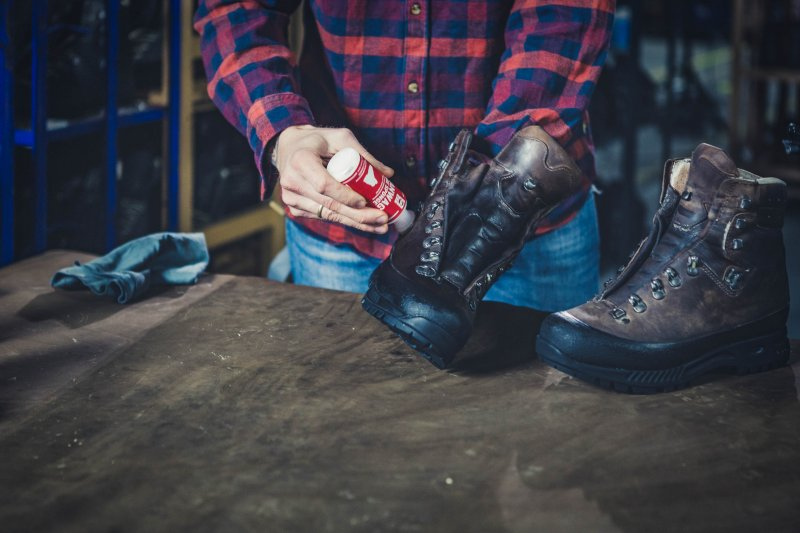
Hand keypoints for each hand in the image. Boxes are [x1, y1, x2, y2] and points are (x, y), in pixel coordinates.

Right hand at [274, 125, 394, 232]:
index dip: (345, 196)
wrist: (288, 147)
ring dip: (356, 223)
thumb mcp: (341, 138)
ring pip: (328, 215)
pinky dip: (345, 220)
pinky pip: (324, 216)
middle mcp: (292, 182)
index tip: (365, 202)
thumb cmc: (317, 140)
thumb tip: (389, 174)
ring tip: (380, 226)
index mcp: (301, 161)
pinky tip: (364, 224)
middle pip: (329, 205)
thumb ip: (363, 154)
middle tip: (383, 219)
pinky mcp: (296, 208)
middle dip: (359, 216)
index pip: (324, 185)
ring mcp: (292, 198)